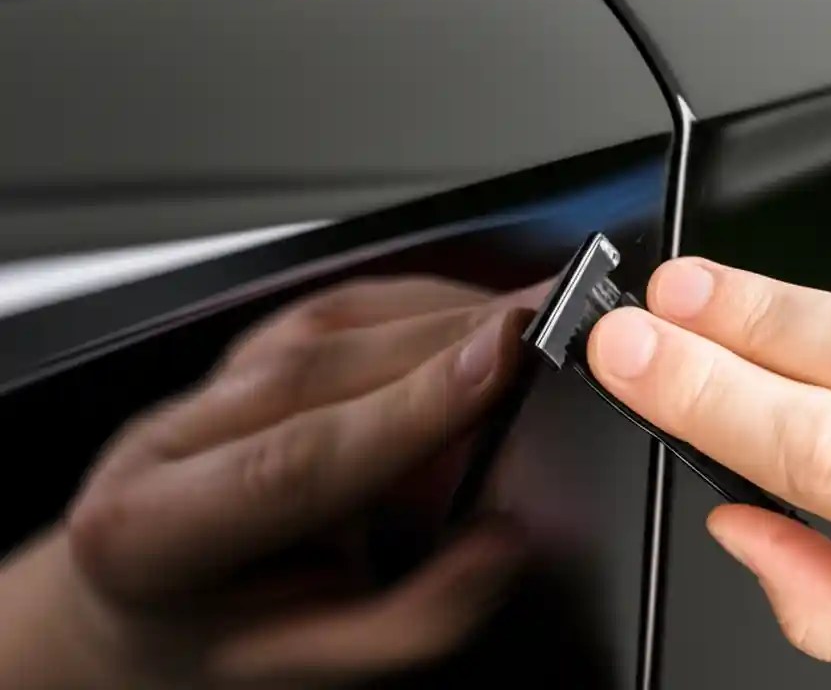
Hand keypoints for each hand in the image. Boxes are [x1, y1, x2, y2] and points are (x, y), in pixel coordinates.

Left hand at [0, 276, 539, 688]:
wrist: (149, 612)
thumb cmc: (217, 644)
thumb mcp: (306, 665)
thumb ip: (410, 618)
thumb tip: (505, 540)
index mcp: (153, 527)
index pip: (299, 455)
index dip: (411, 405)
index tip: (499, 359)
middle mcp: (168, 436)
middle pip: (322, 367)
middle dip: (452, 339)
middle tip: (552, 324)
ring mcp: (210, 380)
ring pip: (337, 320)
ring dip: (450, 314)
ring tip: (535, 319)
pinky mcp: (256, 346)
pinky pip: (351, 306)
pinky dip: (431, 307)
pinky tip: (483, 320)